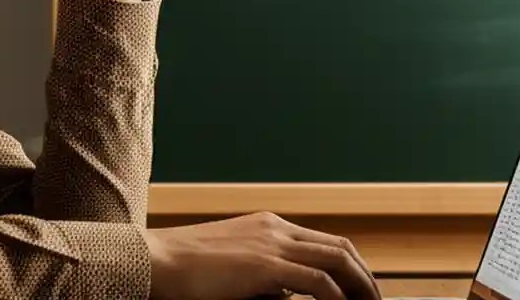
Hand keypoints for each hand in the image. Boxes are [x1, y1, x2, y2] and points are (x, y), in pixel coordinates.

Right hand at [145, 212, 381, 299]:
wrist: (153, 262)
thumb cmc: (184, 271)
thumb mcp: (233, 269)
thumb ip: (266, 280)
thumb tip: (289, 298)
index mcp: (270, 226)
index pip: (325, 243)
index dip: (351, 267)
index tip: (362, 292)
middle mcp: (277, 229)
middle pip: (341, 248)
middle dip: (366, 278)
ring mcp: (272, 244)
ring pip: (337, 260)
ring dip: (360, 287)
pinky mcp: (264, 266)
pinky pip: (316, 282)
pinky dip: (336, 297)